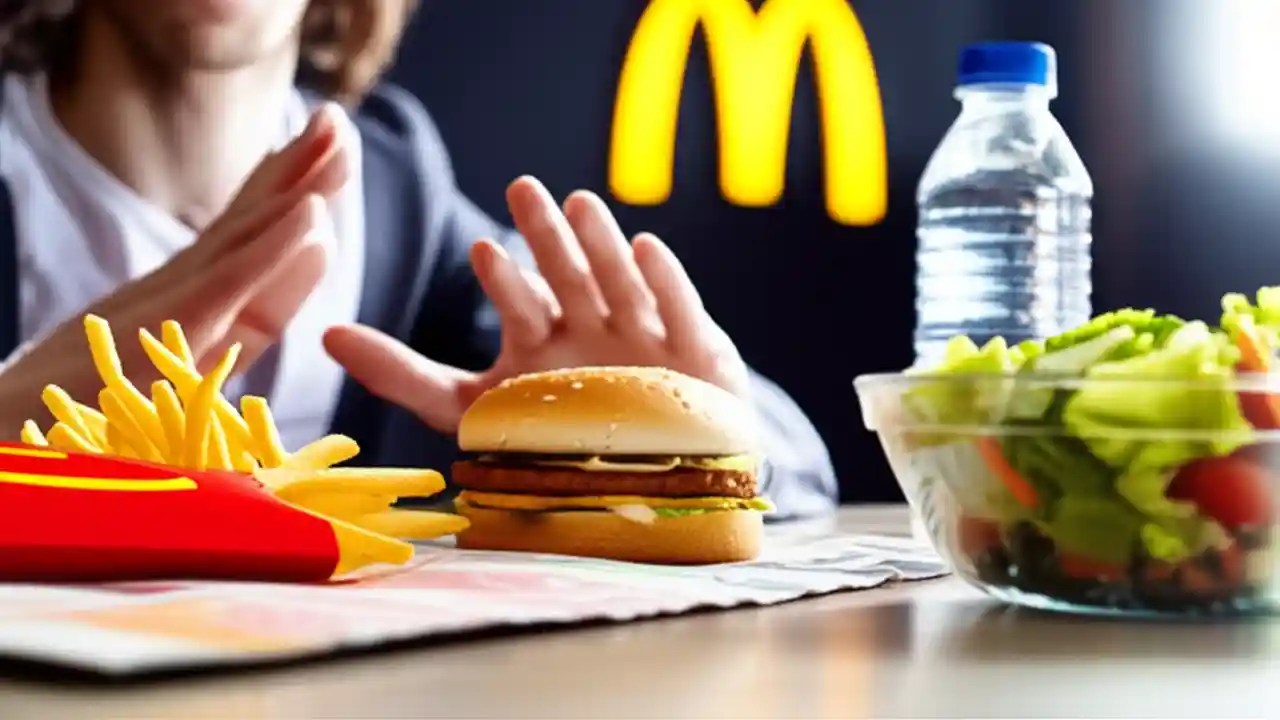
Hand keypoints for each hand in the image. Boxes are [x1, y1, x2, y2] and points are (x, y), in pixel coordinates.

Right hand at [0, 104, 350, 436]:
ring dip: (292, 188)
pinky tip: (310, 215)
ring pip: (239, 243)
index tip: (324, 156)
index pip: (241, 251)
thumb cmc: (68, 432)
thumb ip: (225, 339)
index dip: (281, 202)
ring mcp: (156, 317)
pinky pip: (222, 291)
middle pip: (244, 232)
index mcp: (175, 314)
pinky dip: (268, 251)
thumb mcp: (164, 384)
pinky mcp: (152, 344)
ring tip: (334, 136)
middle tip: (338, 121)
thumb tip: (277, 294)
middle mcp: (167, 303)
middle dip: (294, 175)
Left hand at [324, 175, 750, 434]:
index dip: (504, 278)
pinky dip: (662, 280)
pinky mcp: (694, 352)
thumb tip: (323, 332)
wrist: (654, 494)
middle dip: (547, 236)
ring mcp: (643, 337)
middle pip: (567, 276)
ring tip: (577, 203)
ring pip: (617, 281)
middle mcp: (591, 329)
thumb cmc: (557, 449)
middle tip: (523, 192)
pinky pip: (678, 310)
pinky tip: (644, 245)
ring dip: (597, 243)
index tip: (481, 251)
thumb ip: (401, 375)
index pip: (520, 302)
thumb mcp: (470, 410)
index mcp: (543, 340)